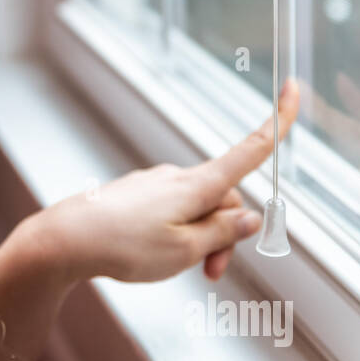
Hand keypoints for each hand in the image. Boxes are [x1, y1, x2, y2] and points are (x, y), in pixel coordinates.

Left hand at [33, 79, 299, 284]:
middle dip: (226, 234)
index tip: (294, 88)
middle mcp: (177, 177)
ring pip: (196, 209)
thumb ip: (222, 234)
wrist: (65, 240)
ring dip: (198, 238)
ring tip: (173, 267)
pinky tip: (149, 253)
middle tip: (209, 272)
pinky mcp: (136, 194)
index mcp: (196, 186)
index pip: (250, 150)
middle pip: (224, 198)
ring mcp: (154, 184)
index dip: (278, 121)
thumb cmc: (123, 246)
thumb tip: (250, 216)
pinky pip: (170, 211)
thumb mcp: (185, 250)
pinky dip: (174, 233)